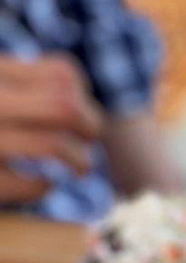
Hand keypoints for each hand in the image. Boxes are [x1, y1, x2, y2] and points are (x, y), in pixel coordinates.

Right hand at [0, 55, 103, 204]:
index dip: (83, 97)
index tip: (80, 114)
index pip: (62, 75)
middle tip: (88, 142)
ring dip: (79, 160)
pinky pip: (27, 184)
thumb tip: (81, 110)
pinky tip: (44, 183)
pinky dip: (45, 186)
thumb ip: (19, 87)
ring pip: (53, 144)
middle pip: (65, 107)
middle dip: (90, 127)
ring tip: (79, 168)